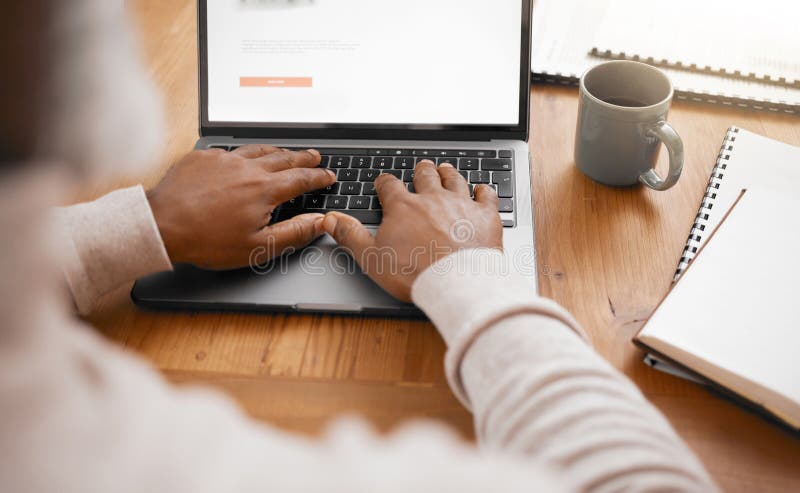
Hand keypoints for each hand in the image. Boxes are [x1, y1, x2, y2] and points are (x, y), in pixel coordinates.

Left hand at [147, 145, 335, 268]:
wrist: (162, 225)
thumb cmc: (207, 240)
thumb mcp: (257, 246)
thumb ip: (293, 233)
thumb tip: (319, 223)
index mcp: (264, 189)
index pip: (301, 179)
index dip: (318, 177)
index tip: (328, 176)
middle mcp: (247, 168)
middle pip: (284, 158)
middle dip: (303, 157)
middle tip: (314, 156)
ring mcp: (224, 160)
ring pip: (258, 150)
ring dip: (276, 151)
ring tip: (285, 153)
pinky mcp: (203, 157)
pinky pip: (230, 151)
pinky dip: (243, 154)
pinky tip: (242, 159)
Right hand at [322, 161, 502, 301]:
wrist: (456, 282)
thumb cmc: (414, 273)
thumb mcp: (371, 257)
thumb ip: (350, 235)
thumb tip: (330, 220)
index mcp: (403, 207)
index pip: (390, 185)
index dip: (385, 182)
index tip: (384, 183)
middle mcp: (432, 198)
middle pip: (425, 175)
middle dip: (422, 171)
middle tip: (421, 168)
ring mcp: (461, 203)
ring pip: (454, 179)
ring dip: (449, 173)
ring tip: (446, 169)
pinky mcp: (485, 215)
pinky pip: (486, 194)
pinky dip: (484, 190)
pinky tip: (482, 189)